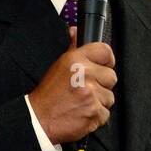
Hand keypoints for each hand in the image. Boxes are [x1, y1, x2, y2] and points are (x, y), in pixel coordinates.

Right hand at [27, 25, 116, 145]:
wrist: (39, 119)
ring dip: (99, 101)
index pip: (105, 51)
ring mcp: (91, 94)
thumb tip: (76, 31)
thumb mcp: (58, 65)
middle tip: (85, 90)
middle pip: (111, 76)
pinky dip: (96, 116)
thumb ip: (72, 48)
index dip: (106, 60)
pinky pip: (106, 113)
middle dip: (101, 84)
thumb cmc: (48, 95)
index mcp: (75, 60)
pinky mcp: (94, 112)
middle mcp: (84, 74)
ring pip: (110, 96)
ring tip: (81, 102)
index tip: (102, 66)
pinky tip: (82, 113)